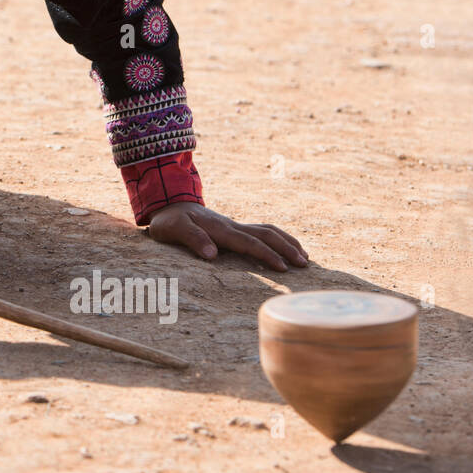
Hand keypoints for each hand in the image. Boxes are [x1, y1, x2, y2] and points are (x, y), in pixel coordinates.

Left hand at [145, 202, 308, 271]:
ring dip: (287, 242)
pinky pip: (262, 231)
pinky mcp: (234, 228)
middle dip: (286, 248)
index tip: (283, 268)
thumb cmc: (170, 220)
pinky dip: (278, 238)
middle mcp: (232, 226)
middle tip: (304, 265)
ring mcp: (234, 225)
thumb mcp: (173, 229)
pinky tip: (286, 248)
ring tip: (304, 257)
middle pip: (267, 234)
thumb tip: (213, 255)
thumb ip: (192, 239)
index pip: (249, 243)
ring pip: (268, 230)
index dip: (266, 255)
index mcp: (220, 229)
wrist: (168, 203)